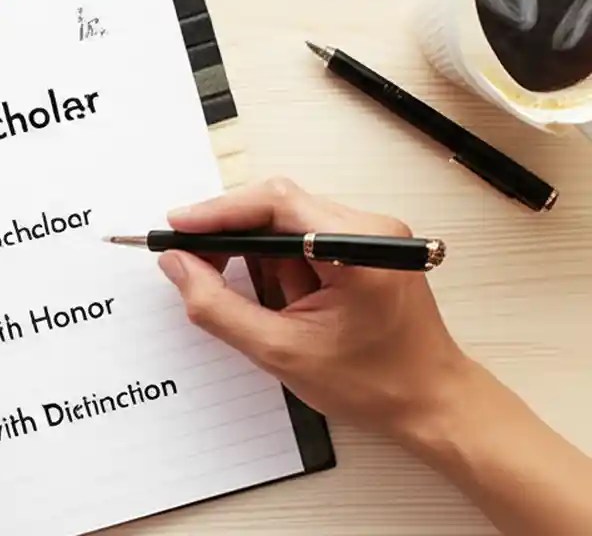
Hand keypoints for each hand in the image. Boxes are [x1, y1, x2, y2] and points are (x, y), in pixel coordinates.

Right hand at [157, 178, 469, 437]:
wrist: (431, 404)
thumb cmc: (376, 384)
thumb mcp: (280, 351)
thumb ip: (218, 307)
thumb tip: (178, 267)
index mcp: (359, 247)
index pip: (274, 203)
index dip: (217, 212)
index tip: (177, 227)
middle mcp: (369, 228)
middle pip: (277, 206)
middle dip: (229, 235)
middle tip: (191, 264)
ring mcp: (369, 236)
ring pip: (287, 224)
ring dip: (255, 255)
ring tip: (247, 298)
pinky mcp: (363, 249)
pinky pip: (303, 240)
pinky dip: (276, 265)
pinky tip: (274, 299)